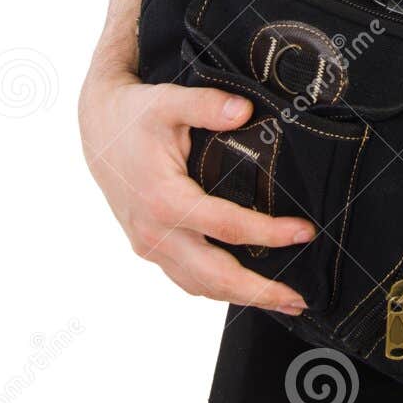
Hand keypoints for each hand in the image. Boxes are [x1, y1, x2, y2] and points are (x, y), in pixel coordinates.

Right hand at [78, 67, 314, 315]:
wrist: (98, 129)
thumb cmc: (134, 116)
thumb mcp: (168, 101)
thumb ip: (207, 104)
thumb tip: (244, 110)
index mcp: (164, 200)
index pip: (227, 227)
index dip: (269, 234)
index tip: (304, 232)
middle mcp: (156, 232)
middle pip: (215, 276)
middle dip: (259, 292)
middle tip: (299, 299)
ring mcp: (150, 245)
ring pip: (199, 285)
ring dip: (241, 297)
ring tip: (280, 300)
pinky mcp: (149, 247)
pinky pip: (185, 278)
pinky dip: (216, 288)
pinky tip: (240, 287)